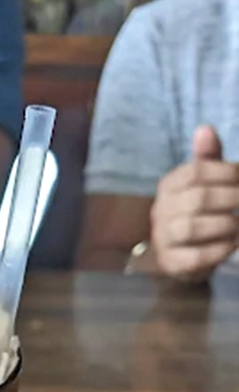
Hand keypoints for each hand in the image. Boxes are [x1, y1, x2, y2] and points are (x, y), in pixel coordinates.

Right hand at [150, 126, 238, 281]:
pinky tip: (232, 244)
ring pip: (193, 228)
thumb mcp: (203, 183)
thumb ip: (208, 159)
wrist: (179, 256)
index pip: (197, 171)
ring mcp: (162, 238)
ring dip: (226, 225)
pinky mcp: (170, 263)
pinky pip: (194, 257)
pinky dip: (218, 250)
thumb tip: (205, 129)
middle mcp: (160, 210)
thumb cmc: (198, 213)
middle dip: (232, 199)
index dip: (228, 173)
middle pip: (198, 198)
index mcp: (169, 185)